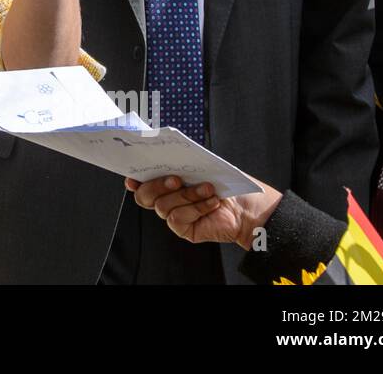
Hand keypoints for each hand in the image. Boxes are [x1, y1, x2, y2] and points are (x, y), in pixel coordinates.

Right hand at [125, 175, 283, 248]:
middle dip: (157, 185)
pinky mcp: (184, 229)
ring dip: (186, 195)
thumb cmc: (227, 184)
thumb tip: (165, 154)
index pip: (142, 181)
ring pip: (162, 206)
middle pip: (144, 196)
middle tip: (176, 178)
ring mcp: (175, 214)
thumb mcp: (202, 167)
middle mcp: (168, 198)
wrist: (249, 207)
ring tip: (207, 189)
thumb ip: (181, 163)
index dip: (134, 179)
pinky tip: (211, 203)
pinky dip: (196, 208)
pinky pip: (177, 219)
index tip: (132, 176)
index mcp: (168, 181)